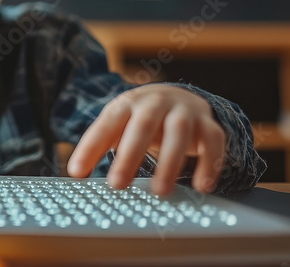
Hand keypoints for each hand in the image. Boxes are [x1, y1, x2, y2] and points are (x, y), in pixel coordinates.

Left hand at [66, 84, 226, 195]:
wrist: (180, 97)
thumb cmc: (140, 119)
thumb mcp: (118, 125)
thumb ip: (98, 145)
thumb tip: (76, 172)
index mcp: (128, 103)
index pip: (107, 123)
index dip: (91, 146)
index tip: (76, 172)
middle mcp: (156, 103)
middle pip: (143, 125)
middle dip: (129, 155)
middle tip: (116, 185)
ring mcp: (184, 112)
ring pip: (179, 132)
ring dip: (170, 163)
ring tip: (160, 192)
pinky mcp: (208, 124)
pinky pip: (213, 141)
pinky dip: (210, 163)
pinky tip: (202, 187)